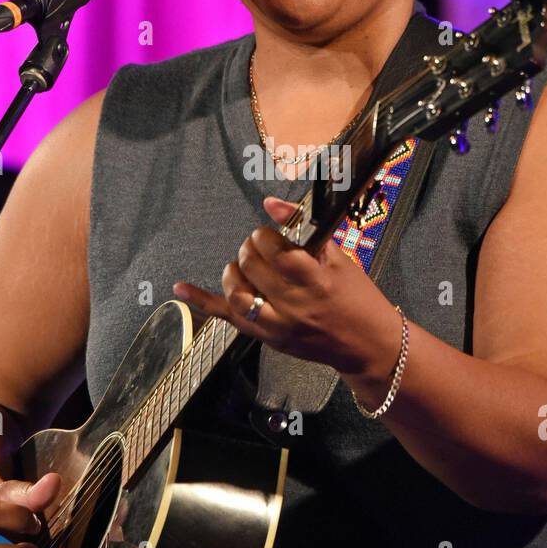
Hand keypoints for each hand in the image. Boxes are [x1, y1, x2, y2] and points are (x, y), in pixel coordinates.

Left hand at [173, 196, 401, 375]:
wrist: (366, 344)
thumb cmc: (356, 296)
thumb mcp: (338, 258)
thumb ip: (304, 229)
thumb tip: (270, 203)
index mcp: (315, 279)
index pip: (275, 248)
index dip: (265, 235)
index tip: (270, 235)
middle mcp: (294, 304)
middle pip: (251, 266)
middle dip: (249, 248)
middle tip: (258, 247)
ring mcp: (278, 325)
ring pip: (236, 293)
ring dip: (233, 272)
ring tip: (243, 267)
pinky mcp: (267, 338)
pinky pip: (228, 319)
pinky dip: (201, 302)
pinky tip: (180, 288)